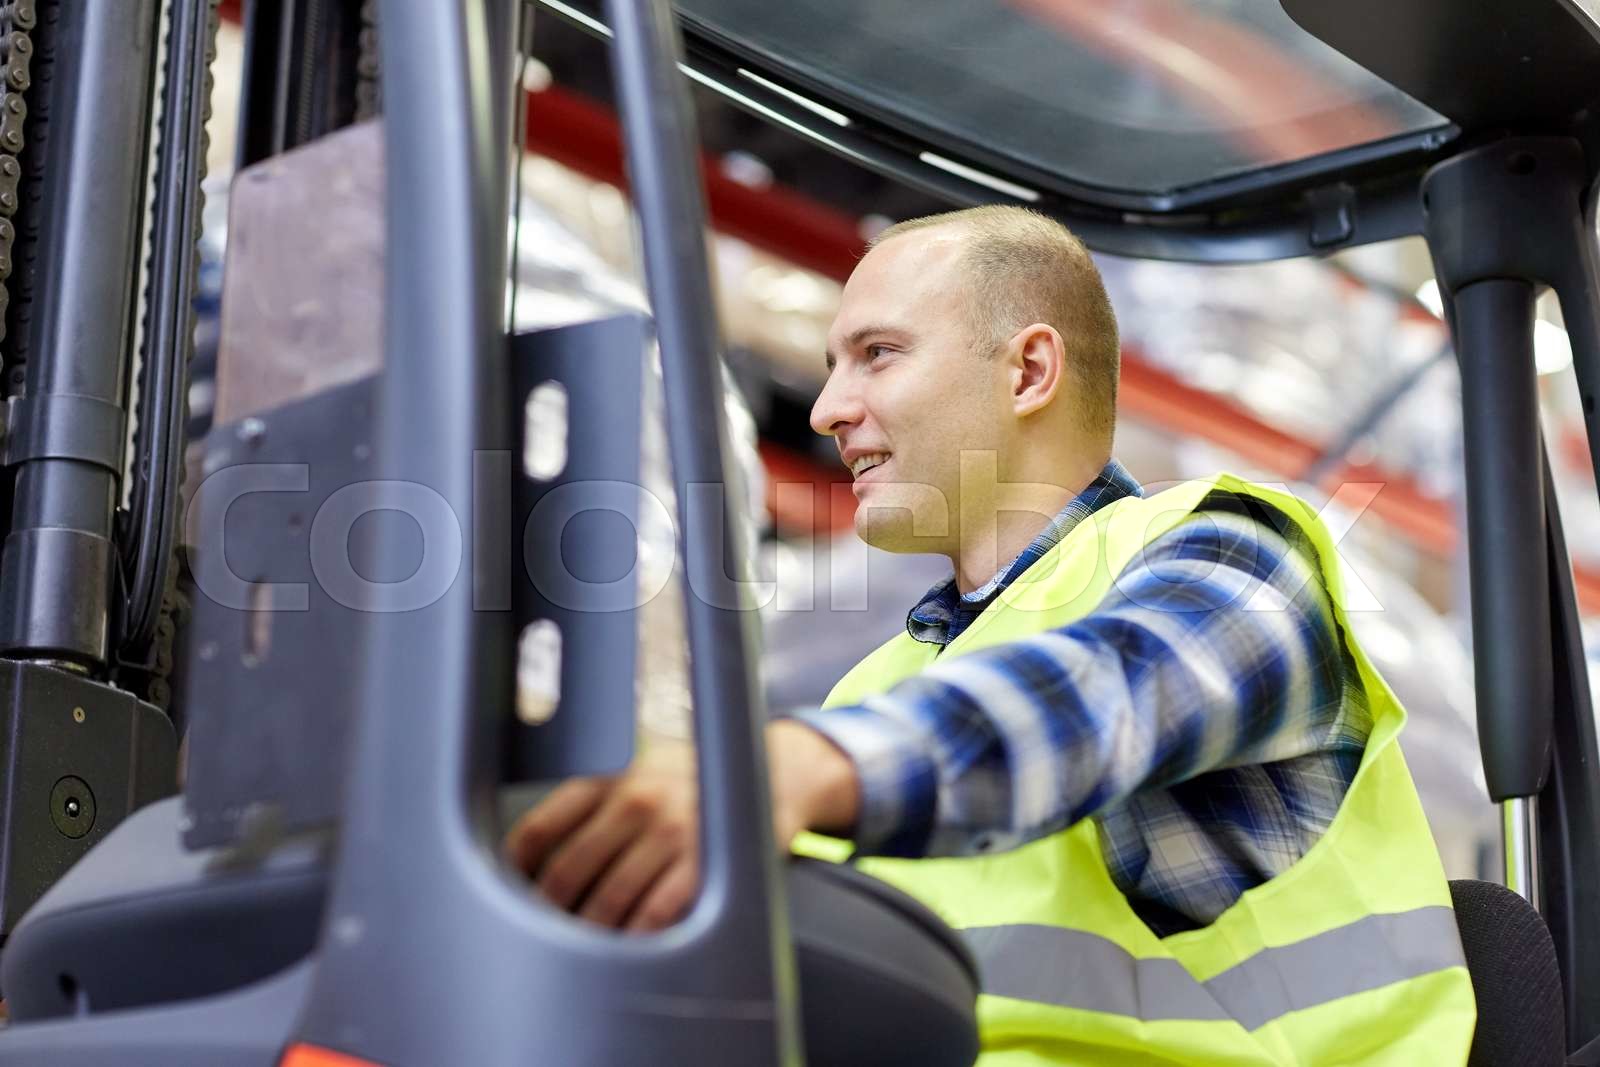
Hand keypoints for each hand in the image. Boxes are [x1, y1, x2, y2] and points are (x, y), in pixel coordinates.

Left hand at [505, 720, 859, 931]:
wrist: (774, 771)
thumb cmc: (693, 779)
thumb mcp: (637, 768)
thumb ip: (590, 801)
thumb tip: (532, 860)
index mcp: (609, 776)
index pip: (538, 829)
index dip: (513, 871)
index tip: (508, 896)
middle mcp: (636, 799)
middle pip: (565, 872)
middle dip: (546, 914)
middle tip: (541, 935)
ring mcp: (671, 832)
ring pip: (607, 901)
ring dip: (587, 935)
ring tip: (578, 951)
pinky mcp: (705, 863)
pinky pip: (655, 915)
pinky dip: (634, 939)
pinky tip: (625, 949)